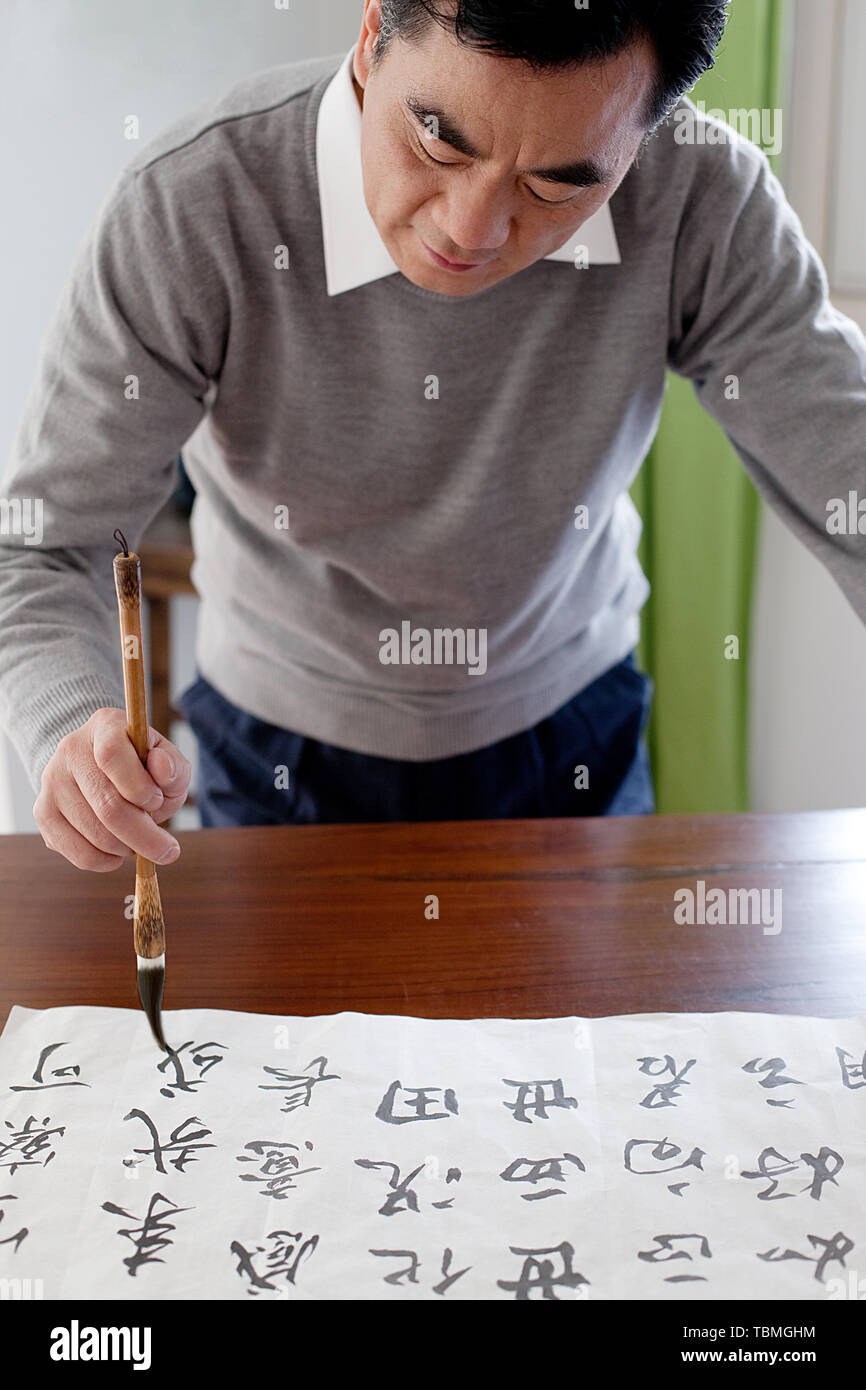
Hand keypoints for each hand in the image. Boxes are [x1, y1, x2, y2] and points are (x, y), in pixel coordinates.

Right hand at [34, 707, 191, 871]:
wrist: (100, 768)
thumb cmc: (141, 766)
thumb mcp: (165, 759)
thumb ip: (173, 766)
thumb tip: (162, 769)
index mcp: (104, 726)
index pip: (111, 754)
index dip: (138, 786)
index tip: (156, 801)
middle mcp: (70, 750)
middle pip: (106, 805)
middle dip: (144, 835)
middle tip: (168, 850)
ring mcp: (51, 783)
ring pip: (96, 834)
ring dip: (128, 848)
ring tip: (139, 839)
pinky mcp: (44, 814)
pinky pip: (79, 854)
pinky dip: (107, 861)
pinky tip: (119, 851)